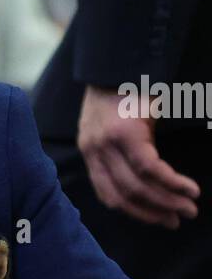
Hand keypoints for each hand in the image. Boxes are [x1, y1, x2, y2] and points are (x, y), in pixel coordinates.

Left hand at [77, 86, 199, 227]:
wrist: (121, 58)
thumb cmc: (124, 90)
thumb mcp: (114, 125)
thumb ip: (121, 153)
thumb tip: (147, 182)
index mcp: (90, 152)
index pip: (107, 194)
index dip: (134, 211)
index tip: (157, 218)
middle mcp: (94, 151)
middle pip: (123, 196)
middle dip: (153, 212)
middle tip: (177, 220)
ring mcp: (107, 144)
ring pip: (138, 186)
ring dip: (166, 201)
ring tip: (189, 208)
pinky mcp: (126, 134)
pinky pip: (150, 169)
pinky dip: (172, 182)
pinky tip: (189, 189)